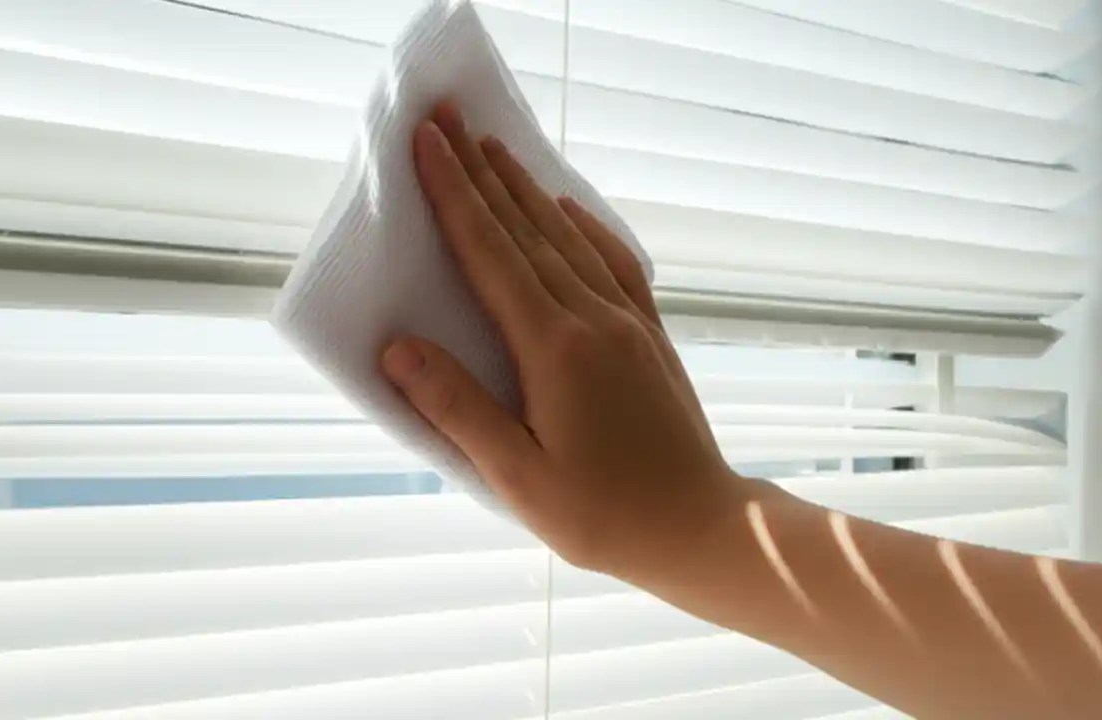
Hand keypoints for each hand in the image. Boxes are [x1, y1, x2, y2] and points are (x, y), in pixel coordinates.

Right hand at [380, 102, 760, 585]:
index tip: (425, 142)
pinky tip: (568, 209)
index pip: (490, 254)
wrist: (703, 529)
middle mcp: (594, 319)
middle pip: (526, 229)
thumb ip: (458, 408)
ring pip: (568, 237)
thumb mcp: (518, 477)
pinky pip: (614, 262)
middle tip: (449, 118)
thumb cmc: (605, 516)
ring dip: (526, 188)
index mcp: (555, 348)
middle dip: (481, 170)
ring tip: (494, 147)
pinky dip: (584, 226)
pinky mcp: (650, 336)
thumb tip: (397, 348)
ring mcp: (628, 322)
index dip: (453, 195)